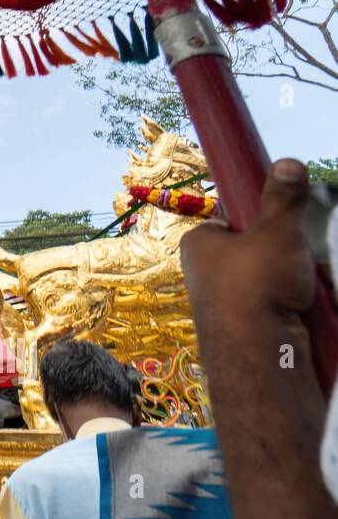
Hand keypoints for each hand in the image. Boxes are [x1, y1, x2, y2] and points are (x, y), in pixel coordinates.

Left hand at [180, 160, 316, 335]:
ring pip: (282, 279)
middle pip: (263, 250)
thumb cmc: (256, 282)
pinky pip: (288, 305)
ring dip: (307, 279)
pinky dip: (308, 303)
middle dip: (295, 255)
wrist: (260, 356)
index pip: (231, 221)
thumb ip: (284, 199)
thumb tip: (288, 162)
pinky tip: (318, 305)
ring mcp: (231, 303)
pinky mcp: (255, 328)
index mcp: (200, 244)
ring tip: (314, 285)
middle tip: (306, 262)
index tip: (285, 226)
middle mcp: (208, 273)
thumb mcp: (275, 231)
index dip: (262, 220)